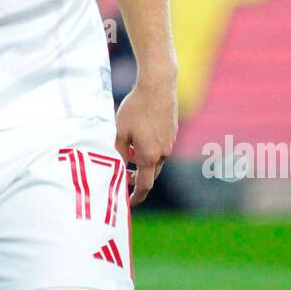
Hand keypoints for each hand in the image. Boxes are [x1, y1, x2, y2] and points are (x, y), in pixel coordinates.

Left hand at [114, 74, 177, 207]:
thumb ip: (118, 152)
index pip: (144, 185)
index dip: (136, 196)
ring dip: (142, 161)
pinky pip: (160, 147)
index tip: (128, 203)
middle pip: (150, 174)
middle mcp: (163, 153)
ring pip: (155, 160)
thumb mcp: (119, 131)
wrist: (157, 86)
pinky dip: (149, 149)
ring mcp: (170, 143)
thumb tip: (118, 167)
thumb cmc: (135, 108)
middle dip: (137, 178)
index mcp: (149, 156)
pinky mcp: (172, 132)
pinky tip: (139, 136)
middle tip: (123, 176)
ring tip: (127, 150)